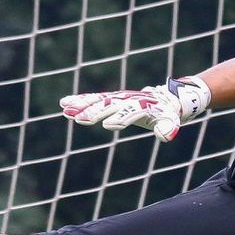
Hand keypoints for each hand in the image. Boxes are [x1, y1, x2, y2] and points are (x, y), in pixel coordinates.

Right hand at [60, 77, 211, 140]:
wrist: (163, 98)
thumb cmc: (166, 113)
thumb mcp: (171, 120)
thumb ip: (168, 127)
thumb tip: (166, 136)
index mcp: (143, 105)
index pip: (131, 112)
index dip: (121, 118)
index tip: (108, 125)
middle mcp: (128, 99)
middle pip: (110, 106)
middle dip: (95, 112)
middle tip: (80, 118)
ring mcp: (118, 98)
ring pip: (98, 101)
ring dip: (82, 106)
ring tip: (66, 110)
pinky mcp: (110, 98)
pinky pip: (94, 99)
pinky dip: (80, 101)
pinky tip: (64, 103)